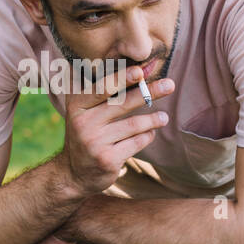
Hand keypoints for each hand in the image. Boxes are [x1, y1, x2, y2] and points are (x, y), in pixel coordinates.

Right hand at [57, 62, 173, 196]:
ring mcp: (94, 142)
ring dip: (153, 120)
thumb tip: (141, 69)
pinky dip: (147, 136)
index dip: (122, 78)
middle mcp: (83, 122)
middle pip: (122, 103)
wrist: (74, 173)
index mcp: (77, 105)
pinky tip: (150, 133)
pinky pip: (136, 143)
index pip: (102, 88)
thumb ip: (106, 91)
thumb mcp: (85, 110)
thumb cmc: (87, 133)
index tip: (140, 71)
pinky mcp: (107, 159)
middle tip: (170, 85)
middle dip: (148, 92)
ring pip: (133, 125)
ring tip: (164, 117)